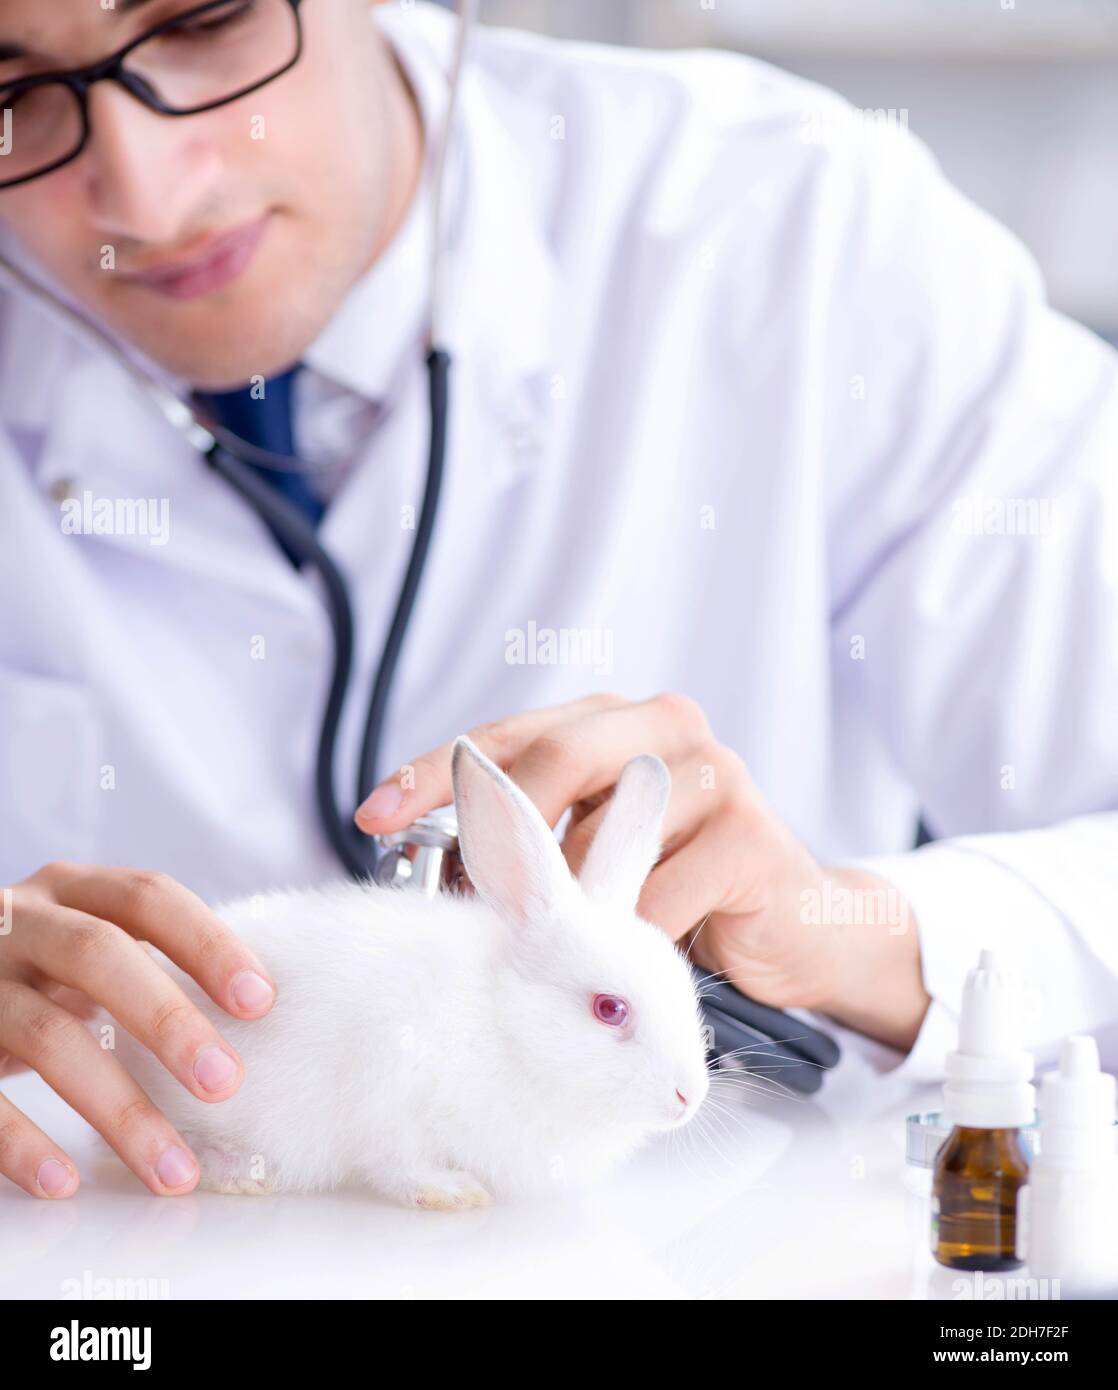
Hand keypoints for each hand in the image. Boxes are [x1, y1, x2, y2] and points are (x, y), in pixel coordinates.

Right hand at [0, 862, 276, 1197]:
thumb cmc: (38, 973)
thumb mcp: (84, 946)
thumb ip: (152, 962)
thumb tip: (260, 1013)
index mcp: (69, 890)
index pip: (146, 897)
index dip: (207, 943)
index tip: (261, 1001)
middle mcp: (18, 923)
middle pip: (97, 954)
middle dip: (168, 1019)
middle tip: (227, 1083)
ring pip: (46, 1036)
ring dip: (118, 1108)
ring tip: (175, 1170)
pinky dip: (20, 1142)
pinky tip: (66, 1180)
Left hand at [356, 692, 929, 1050]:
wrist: (795, 931)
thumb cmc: (678, 891)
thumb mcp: (595, 858)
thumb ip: (534, 844)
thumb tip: (435, 871)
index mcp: (616, 720)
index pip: (509, 733)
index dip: (436, 773)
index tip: (374, 816)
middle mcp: (667, 727)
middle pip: (560, 757)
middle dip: (498, 828)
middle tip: (456, 894)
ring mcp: (718, 774)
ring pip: (606, 837)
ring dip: (569, 904)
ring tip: (558, 947)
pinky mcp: (752, 837)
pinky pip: (659, 897)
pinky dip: (630, 939)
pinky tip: (634, 958)